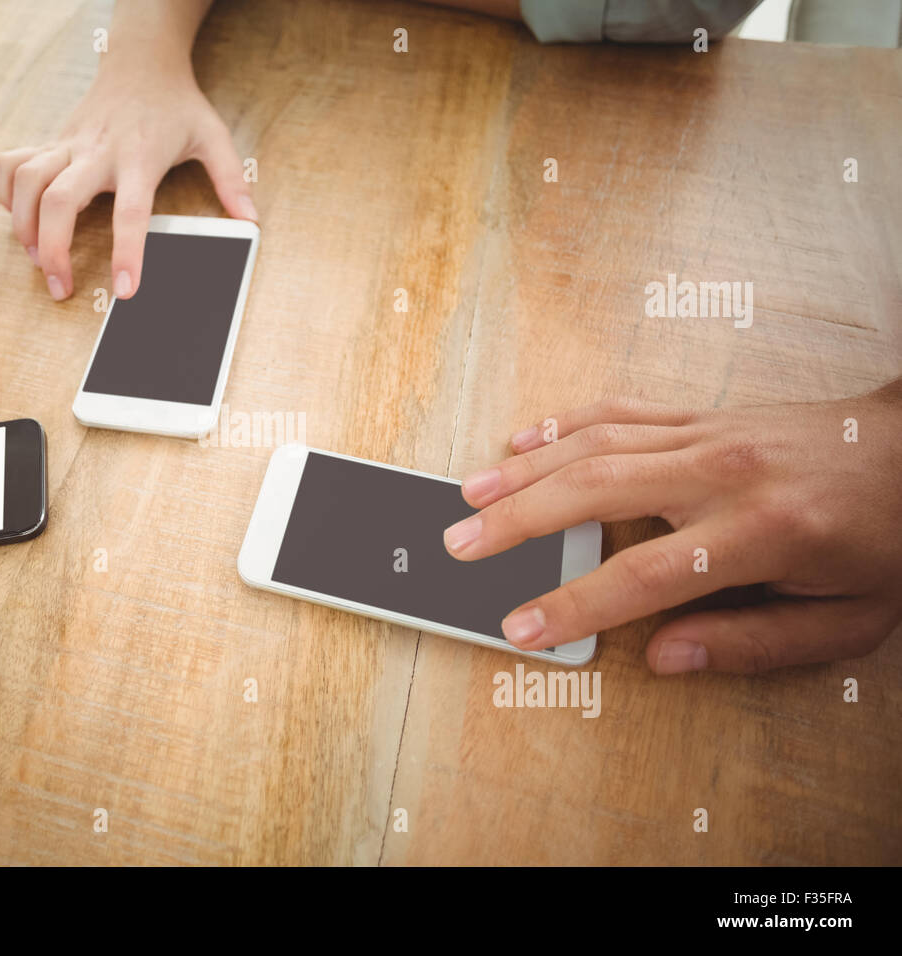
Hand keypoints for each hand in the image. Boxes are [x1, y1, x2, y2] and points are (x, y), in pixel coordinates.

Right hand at [0, 22, 254, 302]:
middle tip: (59, 287)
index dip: (127, 252)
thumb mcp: (213, 137)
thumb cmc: (177, 105)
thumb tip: (251, 221)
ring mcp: (68, 144)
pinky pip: (11, 164)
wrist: (143, 60)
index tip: (125, 290)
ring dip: (23, 226)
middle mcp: (97, 151)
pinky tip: (17, 219)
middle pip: (60, 201)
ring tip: (36, 260)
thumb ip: (232, 180)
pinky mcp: (51, 141)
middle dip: (53, 249)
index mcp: (139, 157)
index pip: (131, 212)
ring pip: (26, 182)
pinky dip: (4, 193)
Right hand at [443, 382, 901, 673]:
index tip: (521, 626)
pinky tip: (522, 438)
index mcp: (760, 533)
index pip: (642, 575)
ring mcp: (707, 435)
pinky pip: (620, 410)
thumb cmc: (886, 539)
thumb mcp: (846, 619)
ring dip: (524, 469)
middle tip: (460, 545)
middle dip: (518, 521)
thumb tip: (665, 654)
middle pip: (594, 491)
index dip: (573, 606)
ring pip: (594, 444)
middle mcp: (722, 474)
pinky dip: (564, 422)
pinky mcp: (702, 415)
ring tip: (469, 493)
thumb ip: (753, 644)